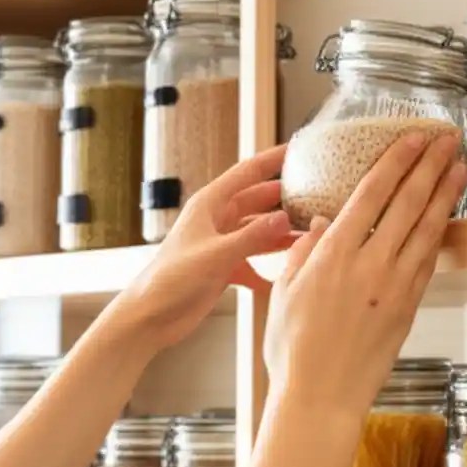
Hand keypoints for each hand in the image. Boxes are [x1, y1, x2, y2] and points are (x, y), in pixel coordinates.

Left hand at [121, 145, 295, 349]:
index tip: (299, 150)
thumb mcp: (217, 255)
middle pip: (258, 200)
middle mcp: (217, 220)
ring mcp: (220, 243)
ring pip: (259, 231)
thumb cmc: (171, 280)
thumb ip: (252, 236)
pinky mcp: (223, 267)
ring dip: (282, 233)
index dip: (273, 159)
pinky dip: (267, 268)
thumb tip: (285, 218)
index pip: (248, 172)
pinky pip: (252, 260)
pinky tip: (283, 277)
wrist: (149, 316)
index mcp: (210, 204)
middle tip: (317, 196)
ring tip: (311, 233)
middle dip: (285, 198)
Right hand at [264, 133, 466, 417]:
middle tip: (448, 140)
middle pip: (407, 204)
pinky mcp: (408, 308)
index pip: (372, 194)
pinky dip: (439, 233)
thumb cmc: (293, 351)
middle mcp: (369, 266)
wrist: (321, 398)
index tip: (413, 139)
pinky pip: (428, 260)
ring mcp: (394, 287)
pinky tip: (446, 216)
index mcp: (333, 256)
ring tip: (459, 167)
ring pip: (427, 229)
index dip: (396, 162)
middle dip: (430, 166)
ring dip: (445, 194)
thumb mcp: (283, 292)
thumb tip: (322, 223)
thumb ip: (304, 251)